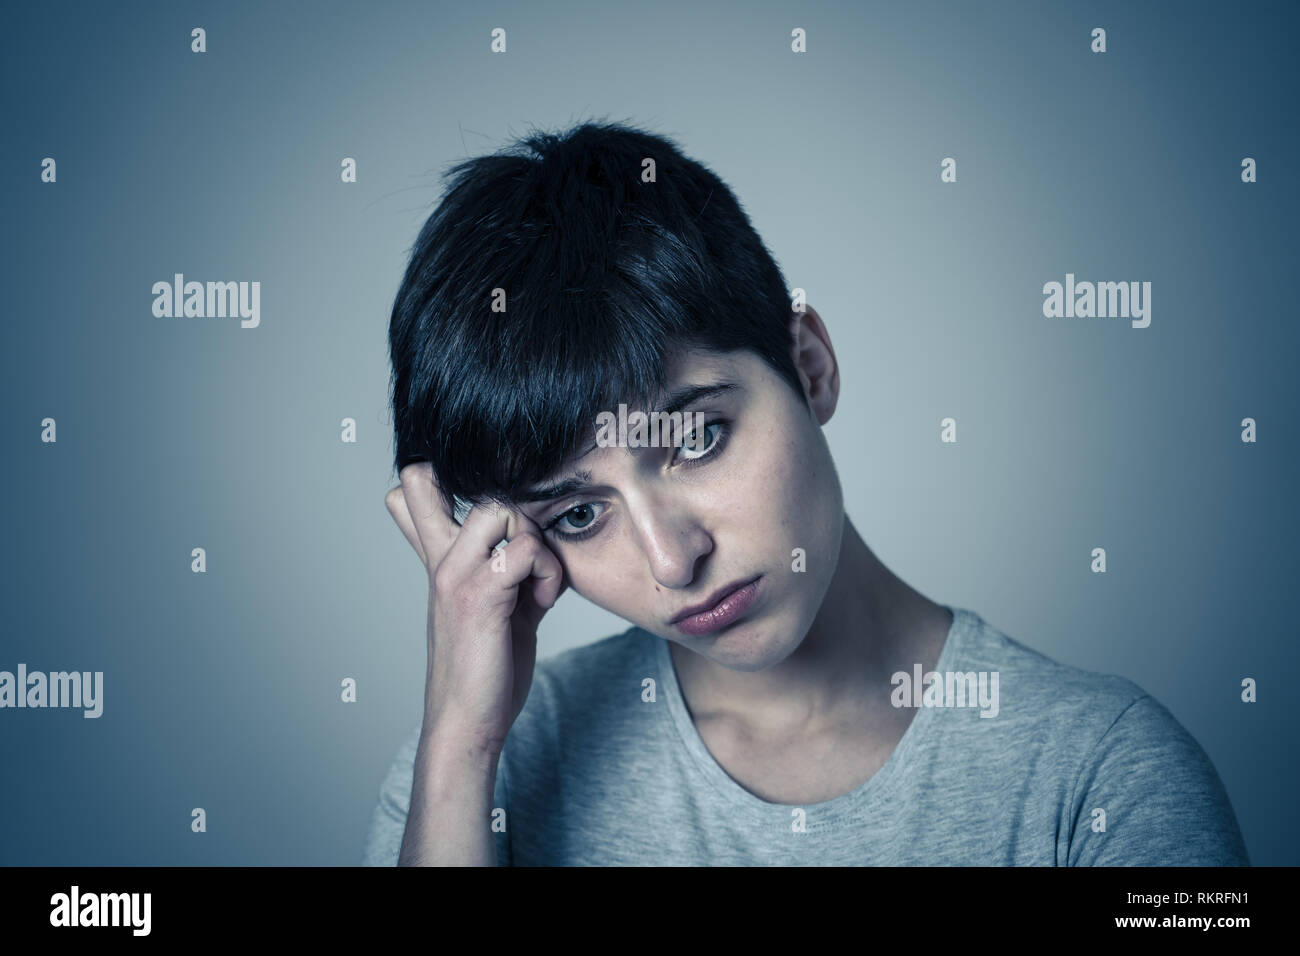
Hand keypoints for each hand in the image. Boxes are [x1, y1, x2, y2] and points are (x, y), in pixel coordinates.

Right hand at [385, 462, 566, 752]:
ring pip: (500, 508)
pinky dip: (547, 570)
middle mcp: (442, 561)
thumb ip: (510, 573)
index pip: (415, 490)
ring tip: (540, 582)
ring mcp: (456, 575)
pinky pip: (524, 549)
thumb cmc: (484, 670)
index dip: (446, 476)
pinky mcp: (480, 596)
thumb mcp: (495, 608)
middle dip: (509, 506)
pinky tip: (545, 601)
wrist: (467, 723)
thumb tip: (536, 547)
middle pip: (452, 482)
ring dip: (535, 541)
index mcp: (441, 562)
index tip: (496, 511)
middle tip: (527, 550)